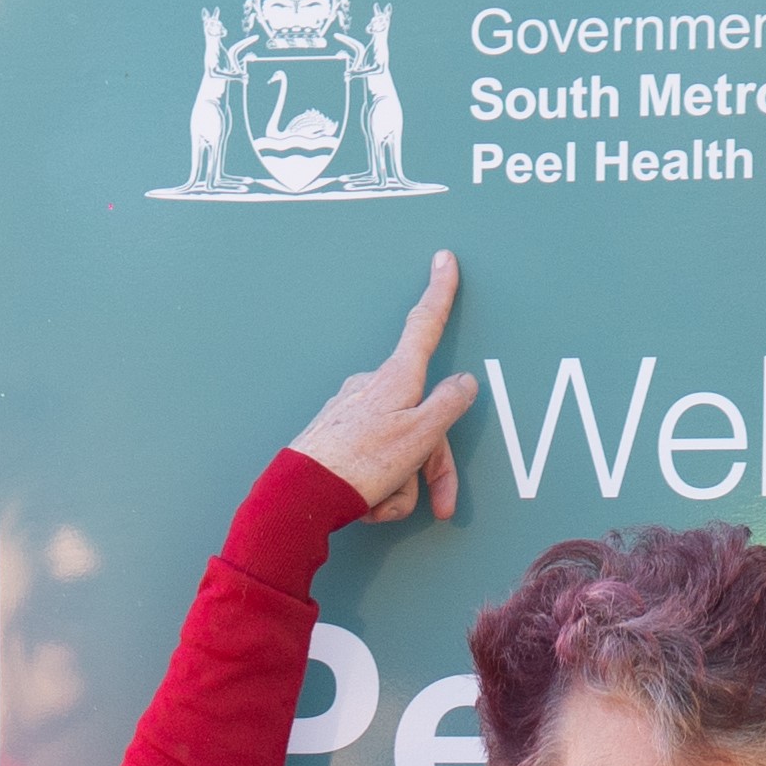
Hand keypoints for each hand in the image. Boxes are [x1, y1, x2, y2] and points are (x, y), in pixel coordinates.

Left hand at [289, 250, 473, 522]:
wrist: (300, 497)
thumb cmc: (361, 464)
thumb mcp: (420, 436)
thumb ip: (448, 406)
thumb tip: (465, 382)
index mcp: (396, 379)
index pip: (424, 327)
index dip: (440, 294)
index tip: (444, 260)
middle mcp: (372, 387)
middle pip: (422, 420)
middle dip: (432, 466)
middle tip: (441, 504)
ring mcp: (351, 411)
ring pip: (399, 448)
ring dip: (401, 484)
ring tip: (381, 502)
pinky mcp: (336, 437)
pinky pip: (373, 462)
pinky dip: (378, 488)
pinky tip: (364, 504)